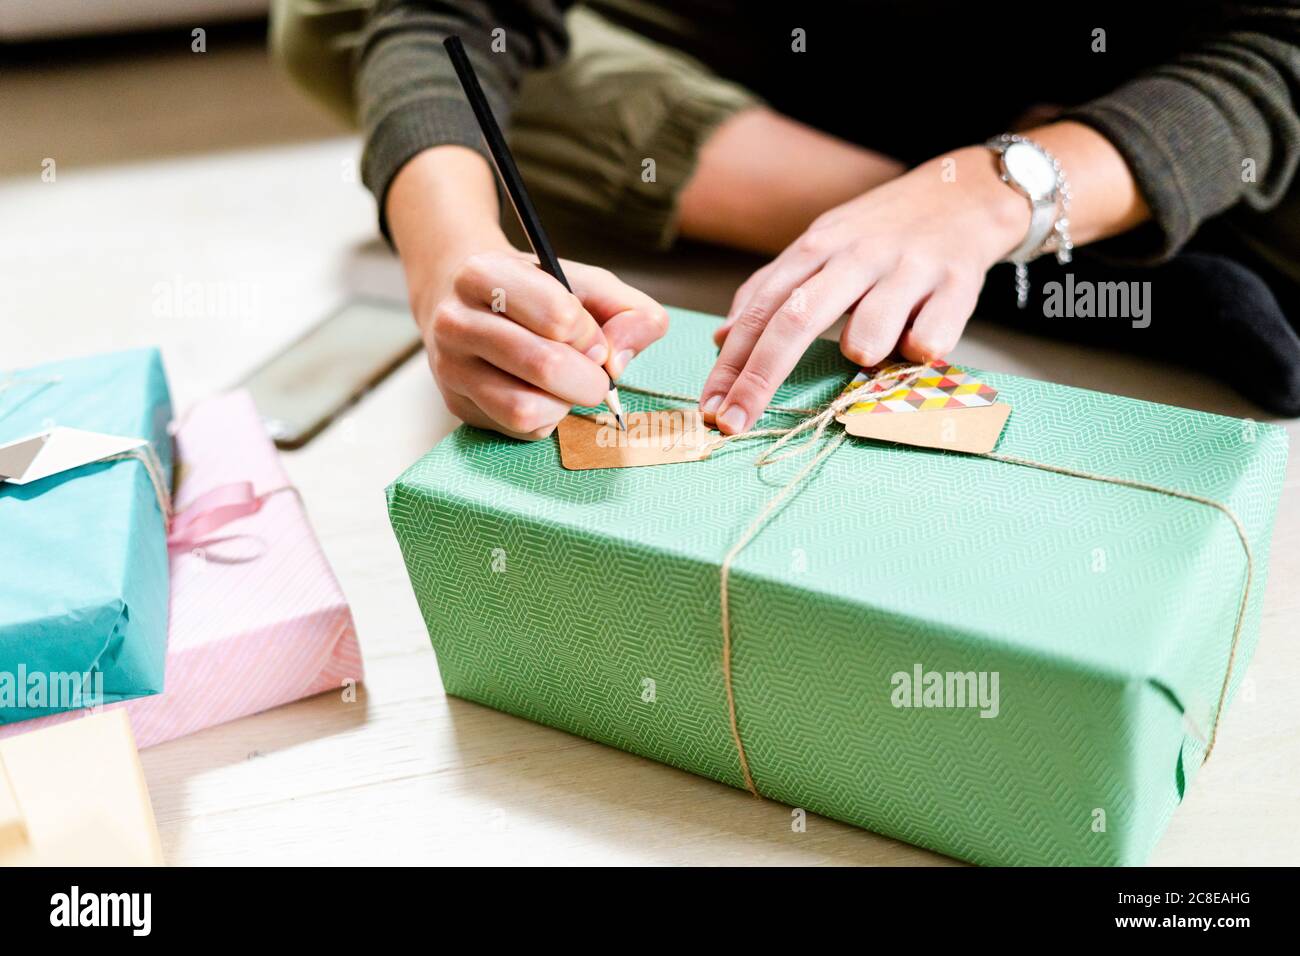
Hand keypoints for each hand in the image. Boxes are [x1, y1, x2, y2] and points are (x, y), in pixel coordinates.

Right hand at [419, 246, 667, 439]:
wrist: (470, 301)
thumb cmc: (539, 293)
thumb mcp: (590, 285)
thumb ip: (630, 313)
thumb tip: (617, 362)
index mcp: (484, 274)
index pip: (559, 318)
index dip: (592, 335)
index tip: (592, 337)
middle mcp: (456, 321)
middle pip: (544, 367)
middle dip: (588, 379)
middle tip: (594, 374)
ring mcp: (450, 367)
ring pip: (524, 409)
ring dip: (563, 404)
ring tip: (565, 385)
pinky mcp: (457, 404)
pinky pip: (516, 429)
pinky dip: (545, 418)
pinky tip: (541, 394)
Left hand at [699, 145, 1027, 433]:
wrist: (966, 191)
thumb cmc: (883, 231)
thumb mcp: (821, 244)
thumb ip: (772, 288)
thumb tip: (722, 337)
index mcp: (817, 246)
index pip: (761, 309)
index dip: (730, 362)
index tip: (709, 407)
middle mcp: (857, 255)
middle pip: (795, 320)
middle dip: (759, 378)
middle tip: (735, 422)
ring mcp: (908, 268)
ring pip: (867, 335)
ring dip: (862, 354)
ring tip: (875, 346)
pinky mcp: (958, 283)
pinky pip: (929, 341)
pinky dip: (920, 351)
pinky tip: (921, 337)